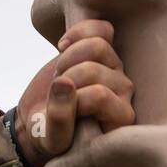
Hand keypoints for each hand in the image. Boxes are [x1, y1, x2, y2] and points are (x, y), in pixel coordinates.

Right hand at [13, 19, 134, 166]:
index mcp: (121, 119)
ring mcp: (117, 69)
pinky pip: (101, 28)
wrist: (42, 119)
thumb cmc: (50, 136)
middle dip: (65, 77)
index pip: (99, 96)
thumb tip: (64, 83)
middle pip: (93, 69)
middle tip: (56, 93)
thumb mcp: (50, 138)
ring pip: (97, 45)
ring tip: (60, 75)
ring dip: (67, 58)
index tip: (59, 113)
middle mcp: (125, 93)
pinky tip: (63, 48)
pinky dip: (77, 33)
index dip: (72, 100)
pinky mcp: (105, 50)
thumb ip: (59, 118)